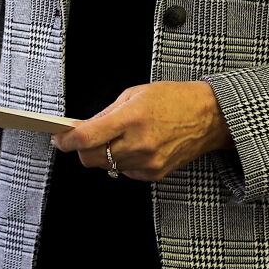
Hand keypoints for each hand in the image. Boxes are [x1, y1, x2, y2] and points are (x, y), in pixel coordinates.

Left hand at [52, 81, 232, 181]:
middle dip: (80, 149)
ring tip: (114, 137)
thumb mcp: (133, 94)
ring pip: (107, 167)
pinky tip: (132, 146)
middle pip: (91, 158)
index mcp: (131, 119)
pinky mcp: (155, 174)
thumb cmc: (173, 99)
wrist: (209, 116)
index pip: (86, 138)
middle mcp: (139, 144)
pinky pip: (125, 172)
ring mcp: (148, 162)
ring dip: (102, 154)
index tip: (59, 138)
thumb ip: (105, 114)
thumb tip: (81, 128)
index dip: (66, 140)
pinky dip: (121, 161)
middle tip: (81, 138)